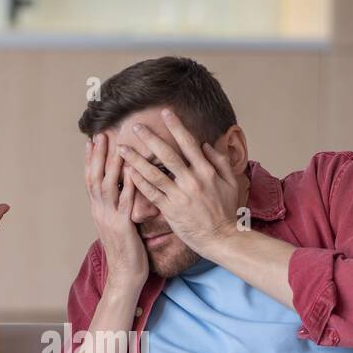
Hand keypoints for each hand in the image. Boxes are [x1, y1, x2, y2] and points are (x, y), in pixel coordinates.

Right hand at [86, 132, 146, 293]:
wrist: (125, 276)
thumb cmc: (126, 252)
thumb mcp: (118, 226)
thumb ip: (117, 208)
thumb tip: (121, 192)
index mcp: (98, 211)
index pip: (90, 180)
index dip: (89, 160)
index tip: (91, 141)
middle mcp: (100, 212)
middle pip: (94, 178)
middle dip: (96, 155)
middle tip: (100, 134)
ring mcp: (109, 218)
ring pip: (107, 186)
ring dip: (110, 163)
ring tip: (114, 144)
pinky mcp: (122, 226)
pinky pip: (126, 201)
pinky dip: (129, 184)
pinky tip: (134, 169)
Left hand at [118, 109, 240, 256]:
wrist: (222, 238)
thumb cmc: (226, 211)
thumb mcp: (231, 183)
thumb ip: (220, 161)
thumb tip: (206, 145)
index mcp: (206, 171)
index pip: (188, 143)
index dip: (176, 126)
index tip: (165, 113)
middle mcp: (192, 180)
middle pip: (167, 155)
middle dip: (150, 138)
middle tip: (135, 126)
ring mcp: (180, 196)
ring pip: (154, 173)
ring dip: (136, 159)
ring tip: (122, 149)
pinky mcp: (170, 210)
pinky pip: (151, 193)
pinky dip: (139, 182)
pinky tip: (128, 172)